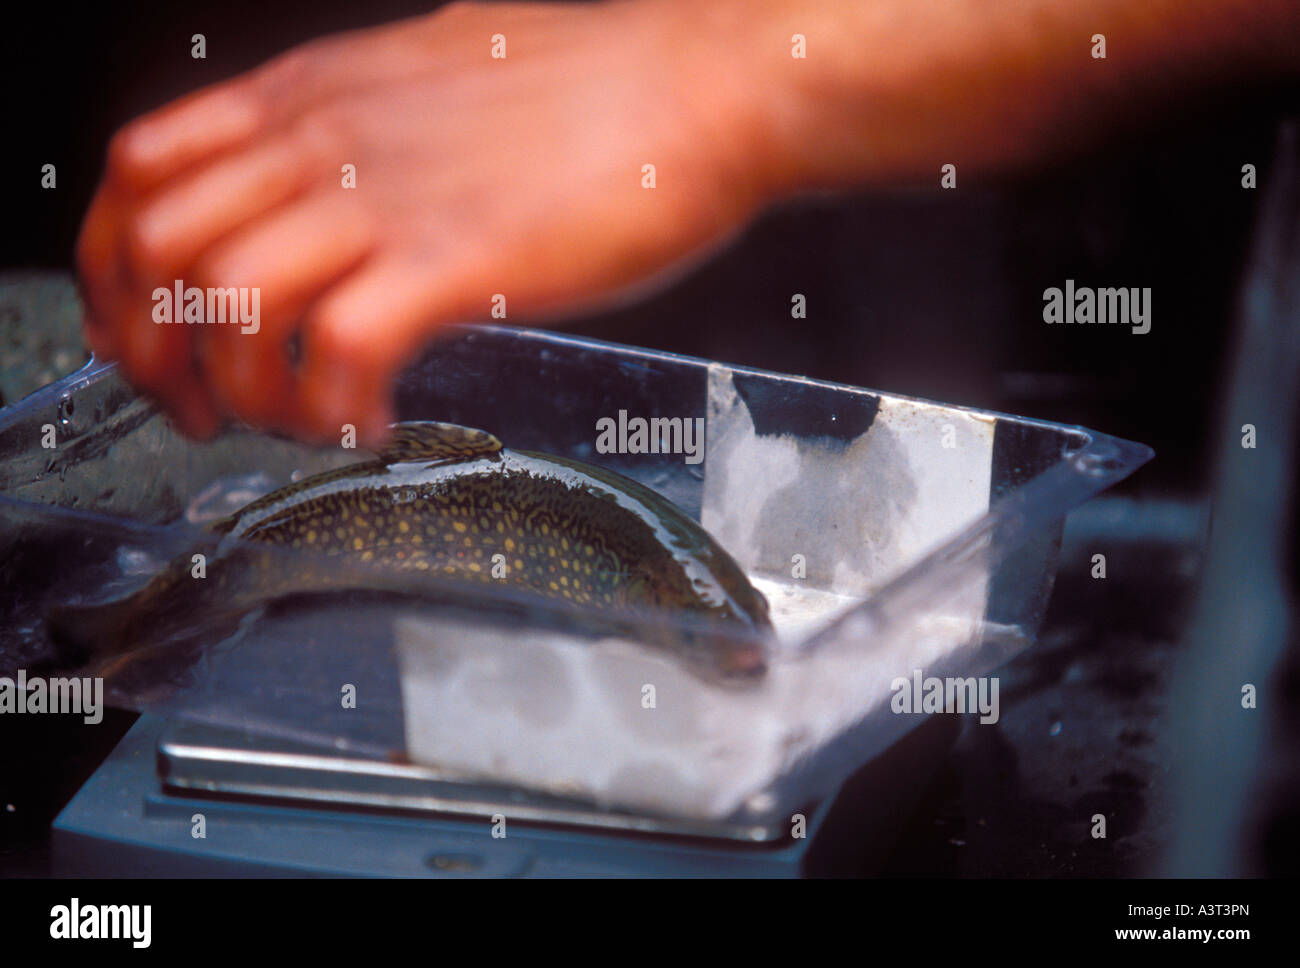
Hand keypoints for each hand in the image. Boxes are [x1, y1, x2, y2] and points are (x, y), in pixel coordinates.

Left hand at [78, 0, 771, 444]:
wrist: (701, 91)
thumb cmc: (592, 90)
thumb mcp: (434, 75)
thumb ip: (361, 123)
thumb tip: (331, 174)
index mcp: (313, 96)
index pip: (140, 172)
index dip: (114, 274)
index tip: (145, 339)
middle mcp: (326, 140)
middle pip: (156, 249)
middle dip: (156, 358)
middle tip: (204, 413)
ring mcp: (386, 198)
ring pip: (228, 304)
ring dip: (245, 393)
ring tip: (298, 425)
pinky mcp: (456, 260)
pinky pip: (338, 351)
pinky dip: (334, 409)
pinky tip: (374, 425)